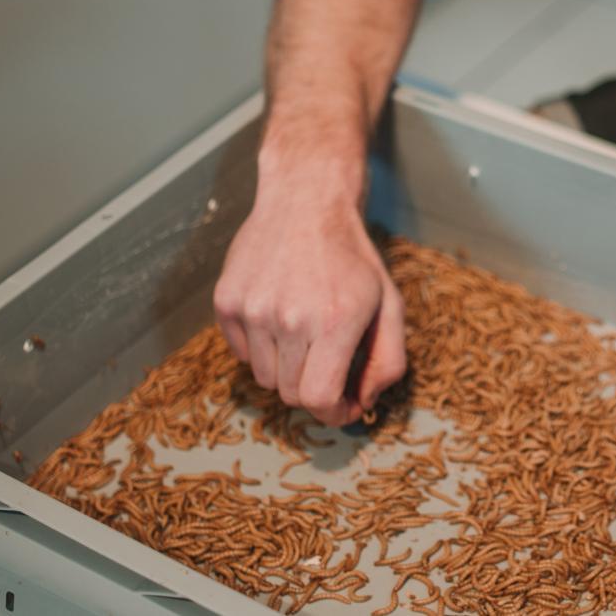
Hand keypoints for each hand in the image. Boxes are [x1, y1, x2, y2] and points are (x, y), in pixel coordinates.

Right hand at [211, 183, 406, 425]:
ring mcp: (252, 310)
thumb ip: (388, 360)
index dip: (333, 414)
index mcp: (334, 321)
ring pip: (264, 377)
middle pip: (291, 394)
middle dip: (313, 389)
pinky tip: (279, 315)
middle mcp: (289, 318)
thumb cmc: (352, 258)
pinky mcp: (226, 302)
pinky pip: (241, 353)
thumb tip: (364, 403)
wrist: (306, 201)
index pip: (318, 400)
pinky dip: (260, 348)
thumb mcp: (389, 304)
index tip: (342, 406)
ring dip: (286, 367)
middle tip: (327, 363)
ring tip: (303, 330)